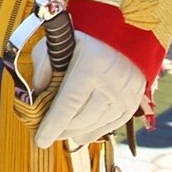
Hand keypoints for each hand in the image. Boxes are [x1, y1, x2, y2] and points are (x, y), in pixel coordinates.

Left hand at [34, 31, 144, 148]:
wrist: (122, 31)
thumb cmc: (83, 36)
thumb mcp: (58, 43)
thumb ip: (43, 66)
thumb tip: (37, 93)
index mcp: (90, 66)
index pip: (68, 104)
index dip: (53, 125)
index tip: (39, 140)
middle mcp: (111, 83)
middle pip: (81, 118)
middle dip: (61, 130)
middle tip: (45, 134)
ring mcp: (125, 94)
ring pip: (97, 124)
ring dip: (76, 132)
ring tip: (61, 134)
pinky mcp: (134, 101)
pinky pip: (112, 124)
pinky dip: (95, 132)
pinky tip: (81, 136)